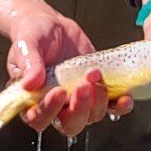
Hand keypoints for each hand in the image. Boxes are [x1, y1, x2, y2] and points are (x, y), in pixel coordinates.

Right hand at [7, 9, 132, 139]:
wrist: (52, 26)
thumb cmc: (33, 36)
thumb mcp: (26, 45)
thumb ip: (28, 64)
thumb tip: (30, 83)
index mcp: (33, 100)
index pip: (39, 118)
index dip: (49, 110)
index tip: (59, 91)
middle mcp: (56, 106)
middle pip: (70, 125)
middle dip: (80, 109)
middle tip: (83, 86)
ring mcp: (78, 100)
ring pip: (91, 116)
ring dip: (98, 100)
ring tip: (95, 73)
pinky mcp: (96, 92)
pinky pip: (111, 107)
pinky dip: (119, 106)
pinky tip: (124, 98)